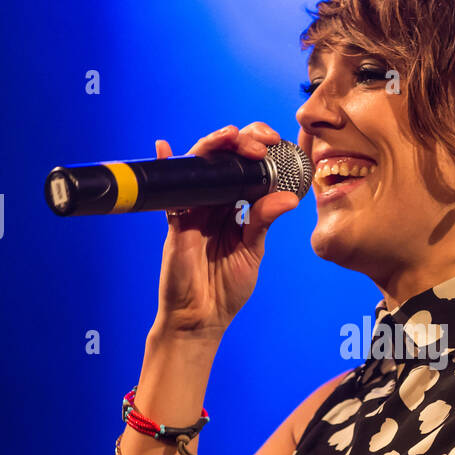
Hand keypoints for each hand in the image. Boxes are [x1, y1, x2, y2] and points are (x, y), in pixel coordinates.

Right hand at [152, 122, 300, 336]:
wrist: (201, 317)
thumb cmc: (226, 288)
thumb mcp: (252, 250)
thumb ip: (263, 221)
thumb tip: (288, 197)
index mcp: (236, 207)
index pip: (248, 168)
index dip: (260, 150)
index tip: (276, 144)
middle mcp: (215, 202)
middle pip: (224, 158)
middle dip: (243, 140)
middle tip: (261, 141)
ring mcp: (194, 208)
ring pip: (201, 165)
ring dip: (215, 145)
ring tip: (233, 136)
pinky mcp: (177, 220)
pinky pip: (171, 189)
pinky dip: (167, 166)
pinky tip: (165, 148)